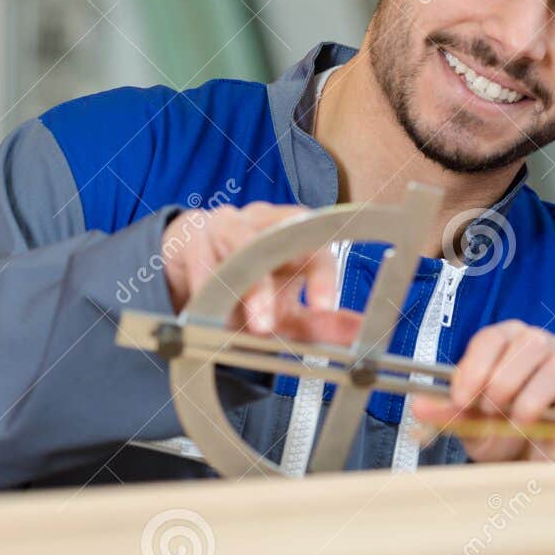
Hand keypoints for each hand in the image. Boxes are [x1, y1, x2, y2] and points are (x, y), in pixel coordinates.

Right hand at [160, 203, 350, 344]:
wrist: (196, 257)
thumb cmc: (251, 283)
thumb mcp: (285, 307)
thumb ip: (320, 321)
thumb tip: (361, 334)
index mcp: (296, 232)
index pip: (317, 246)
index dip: (322, 276)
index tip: (323, 307)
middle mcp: (265, 220)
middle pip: (275, 242)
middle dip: (267, 287)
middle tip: (265, 326)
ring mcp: (227, 224)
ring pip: (236, 248)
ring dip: (234, 289)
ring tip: (235, 324)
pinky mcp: (193, 236)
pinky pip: (200, 263)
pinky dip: (204, 291)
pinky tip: (205, 315)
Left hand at [410, 322, 554, 461]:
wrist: (539, 467)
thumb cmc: (506, 439)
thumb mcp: (472, 429)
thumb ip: (449, 414)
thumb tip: (418, 404)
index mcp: (507, 346)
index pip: (492, 337)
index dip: (475, 366)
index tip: (462, 397)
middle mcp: (541, 347)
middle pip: (527, 343)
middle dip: (503, 383)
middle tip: (494, 413)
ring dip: (534, 398)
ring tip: (523, 422)